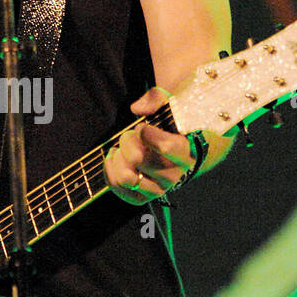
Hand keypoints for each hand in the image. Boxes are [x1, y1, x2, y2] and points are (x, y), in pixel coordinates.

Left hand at [103, 86, 193, 204]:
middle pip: (137, 159)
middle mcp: (174, 176)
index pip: (165, 147)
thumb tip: (137, 108)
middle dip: (128, 140)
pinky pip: (116, 186)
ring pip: (125, 177)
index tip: (142, 126)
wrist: (181, 154)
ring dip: (118, 157)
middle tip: (132, 135)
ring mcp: (158, 190)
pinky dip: (110, 169)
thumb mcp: (172, 107)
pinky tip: (116, 157)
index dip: (146, 133)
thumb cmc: (173, 127)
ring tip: (123, 148)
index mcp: (186, 153)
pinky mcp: (142, 198)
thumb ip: (157, 98)